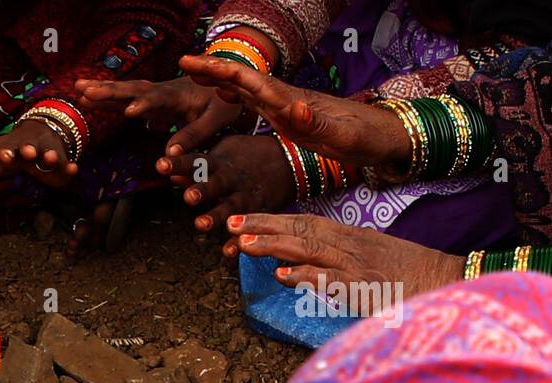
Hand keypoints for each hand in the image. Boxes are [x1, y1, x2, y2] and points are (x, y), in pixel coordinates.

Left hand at [0, 119, 77, 202]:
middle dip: (27, 149)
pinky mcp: (59, 163)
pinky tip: (73, 168)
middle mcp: (27, 149)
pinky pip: (65, 164)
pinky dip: (69, 166)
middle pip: (28, 148)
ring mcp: (44, 154)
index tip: (4, 156)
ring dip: (49, 155)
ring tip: (50, 158)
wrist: (33, 137)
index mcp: (8, 149)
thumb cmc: (4, 153)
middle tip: (28, 152)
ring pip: (48, 154)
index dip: (5, 153)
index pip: (5, 150)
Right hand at [76, 76, 243, 156]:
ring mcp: (154, 94)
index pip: (159, 100)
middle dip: (110, 91)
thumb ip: (193, 136)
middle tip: (86, 91)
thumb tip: (168, 155)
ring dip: (102, 90)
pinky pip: (125, 98)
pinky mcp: (150, 99)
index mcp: (180, 95)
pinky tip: (88, 100)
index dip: (145, 105)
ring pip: (125, 91)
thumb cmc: (224, 104)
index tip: (129, 112)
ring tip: (78, 90)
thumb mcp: (216, 120)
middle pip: (134, 90)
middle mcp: (163, 91)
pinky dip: (107, 98)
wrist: (227, 85)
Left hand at [158, 134, 295, 232]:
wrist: (290, 160)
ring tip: (202, 224)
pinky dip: (238, 242)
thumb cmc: (246, 155)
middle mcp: (232, 179)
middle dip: (202, 190)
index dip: (179, 163)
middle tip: (189, 195)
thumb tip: (167, 171)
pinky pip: (249, 228)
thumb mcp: (221, 151)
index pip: (195, 161)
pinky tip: (228, 251)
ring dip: (216, 216)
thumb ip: (193, 164)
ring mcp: (246, 196)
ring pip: (230, 208)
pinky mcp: (260, 211)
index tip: (161, 165)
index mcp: (219, 162)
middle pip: (215, 184)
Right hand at [178, 56, 410, 173]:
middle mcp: (285, 100)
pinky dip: (234, 95)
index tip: (192, 63)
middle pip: (242, 79)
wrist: (384, 137)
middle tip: (183, 62)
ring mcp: (286, 108)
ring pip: (245, 89)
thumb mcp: (343, 134)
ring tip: (194, 73)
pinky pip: (254, 104)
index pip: (249, 81)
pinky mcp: (289, 118)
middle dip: (213, 69)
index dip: (219, 71)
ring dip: (219, 79)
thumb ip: (317, 122)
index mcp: (291, 102)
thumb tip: (293, 109)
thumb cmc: (366, 137)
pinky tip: (224, 94)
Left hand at [226, 213, 464, 309]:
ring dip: (276, 246)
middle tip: (229, 223)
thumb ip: (332, 262)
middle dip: (263, 226)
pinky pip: (334, 280)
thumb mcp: (367, 259)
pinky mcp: (368, 289)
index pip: (303, 223)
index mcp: (350, 237)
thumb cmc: (408, 275)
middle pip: (301, 230)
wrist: (450, 283)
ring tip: (243, 245)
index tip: (240, 220)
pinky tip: (285, 275)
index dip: (270, 221)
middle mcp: (351, 245)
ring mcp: (359, 265)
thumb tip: (295, 268)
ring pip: (311, 249)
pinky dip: (309, 276)